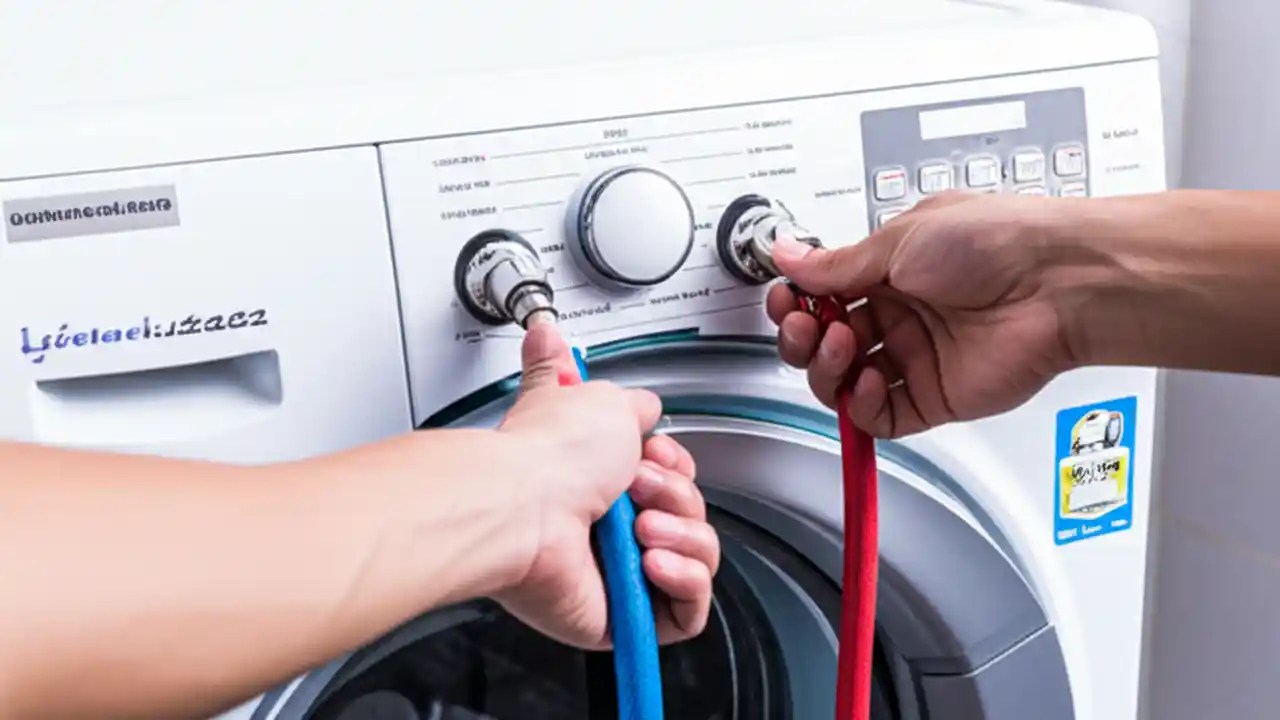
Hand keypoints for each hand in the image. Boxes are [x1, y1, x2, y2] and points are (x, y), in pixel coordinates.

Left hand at [493, 321, 717, 649]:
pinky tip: (651, 563)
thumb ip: (633, 404)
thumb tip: (643, 404)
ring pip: (698, 558)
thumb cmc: (551, 458)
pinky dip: (685, 580)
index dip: (678, 465)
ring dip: (684, 536)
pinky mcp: (626, 617)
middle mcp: (610, 525)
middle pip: (690, 515)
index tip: (655, 453)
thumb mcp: (603, 401)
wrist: (522, 511)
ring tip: (642, 529)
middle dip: (678, 495)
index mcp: (603, 479)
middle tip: (639, 489)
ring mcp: (619, 573)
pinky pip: (688, 611)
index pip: (673, 479)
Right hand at [767, 191, 1078, 437]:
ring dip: (826, 367)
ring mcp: (916, 357)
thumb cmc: (997, 243)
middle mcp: (902, 314)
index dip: (799, 301)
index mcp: (891, 270)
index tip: (788, 297)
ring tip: (840, 343)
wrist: (1058, 283)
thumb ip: (837, 263)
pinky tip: (863, 379)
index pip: (824, 295)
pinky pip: (878, 415)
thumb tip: (789, 256)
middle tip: (806, 324)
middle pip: (827, 341)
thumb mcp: (901, 238)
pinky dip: (858, 405)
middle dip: (803, 335)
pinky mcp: (933, 397)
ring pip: (844, 380)